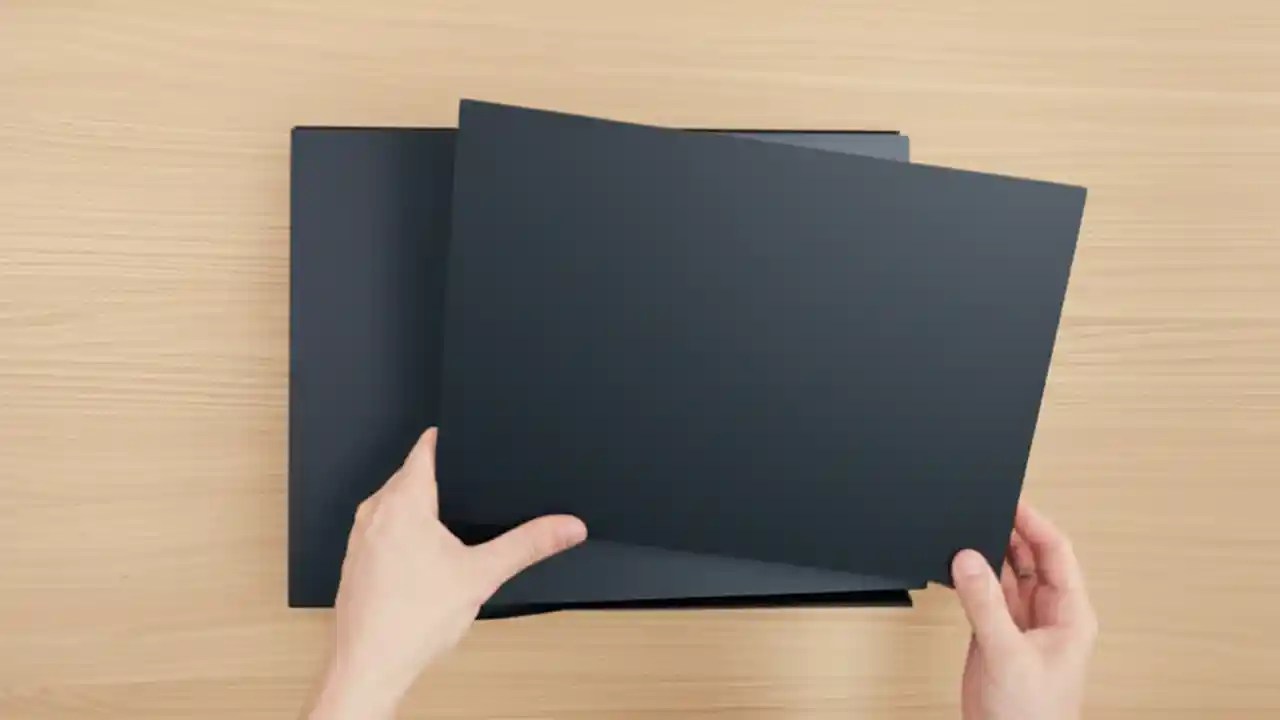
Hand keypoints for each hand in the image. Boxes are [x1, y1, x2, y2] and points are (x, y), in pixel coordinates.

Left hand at [305, 428, 587, 719]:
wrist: (369, 666)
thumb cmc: (413, 622)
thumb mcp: (482, 575)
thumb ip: (527, 545)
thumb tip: (567, 525)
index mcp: (403, 503)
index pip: (423, 450)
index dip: (444, 439)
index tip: (459, 434)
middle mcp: (374, 514)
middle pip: (407, 477)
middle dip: (435, 476)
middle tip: (466, 482)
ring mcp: (359, 538)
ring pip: (391, 505)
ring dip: (415, 507)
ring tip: (447, 523)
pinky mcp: (354, 562)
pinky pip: (379, 532)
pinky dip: (400, 534)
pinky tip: (422, 560)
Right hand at [952, 503, 1097, 719]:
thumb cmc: (1032, 715)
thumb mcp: (1008, 654)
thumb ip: (986, 604)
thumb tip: (968, 558)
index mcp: (1070, 614)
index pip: (1056, 554)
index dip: (1035, 523)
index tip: (1011, 499)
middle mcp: (1048, 614)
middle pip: (1031, 558)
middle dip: (1010, 532)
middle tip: (983, 505)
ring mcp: (1021, 623)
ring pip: (1006, 574)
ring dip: (988, 554)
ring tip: (966, 529)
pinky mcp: (996, 634)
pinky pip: (986, 595)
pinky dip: (971, 579)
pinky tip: (957, 566)